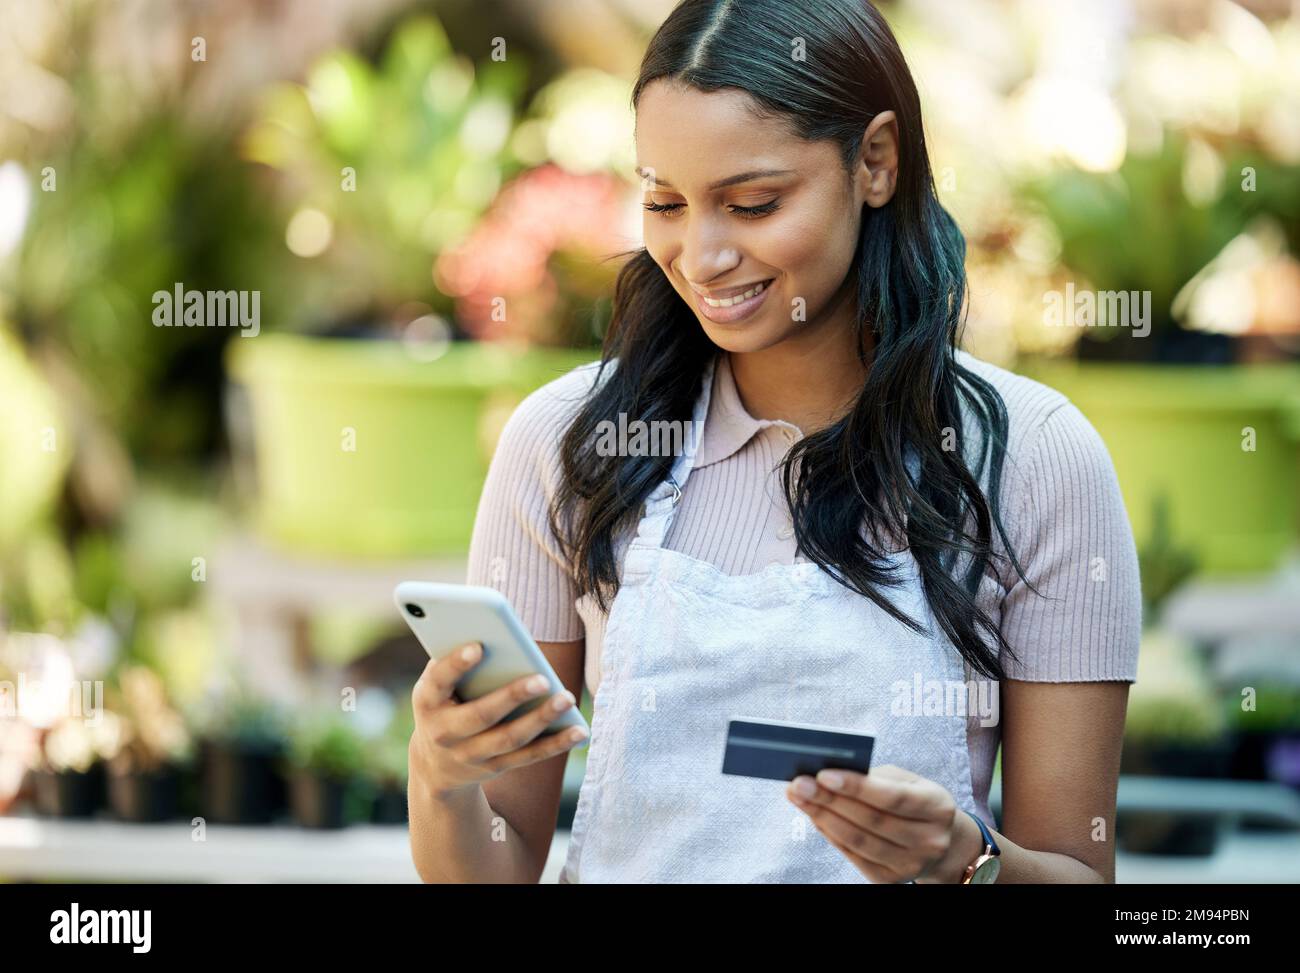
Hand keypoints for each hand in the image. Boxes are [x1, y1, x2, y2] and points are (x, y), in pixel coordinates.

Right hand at [409, 642, 588, 801]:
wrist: (434, 766)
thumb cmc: (443, 704)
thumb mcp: (436, 685)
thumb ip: (455, 661)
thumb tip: (492, 631)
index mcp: (427, 701)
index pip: (439, 681)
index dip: (456, 664)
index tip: (478, 646)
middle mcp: (445, 732)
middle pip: (482, 715)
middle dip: (512, 696)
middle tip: (542, 679)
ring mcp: (471, 755)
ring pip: (510, 739)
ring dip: (541, 719)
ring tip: (566, 698)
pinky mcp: (495, 768)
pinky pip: (530, 756)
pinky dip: (556, 744)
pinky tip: (580, 730)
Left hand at [785, 764, 983, 883]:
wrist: (939, 840)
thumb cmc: (913, 799)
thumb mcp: (906, 781)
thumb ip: (874, 777)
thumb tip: (826, 775)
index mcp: (937, 807)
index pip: (893, 798)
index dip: (857, 787)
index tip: (822, 774)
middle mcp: (929, 840)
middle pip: (871, 821)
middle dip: (829, 801)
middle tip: (798, 784)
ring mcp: (911, 865)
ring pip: (859, 842)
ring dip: (822, 818)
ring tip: (798, 798)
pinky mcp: (890, 879)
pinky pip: (853, 855)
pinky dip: (830, 834)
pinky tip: (814, 817)